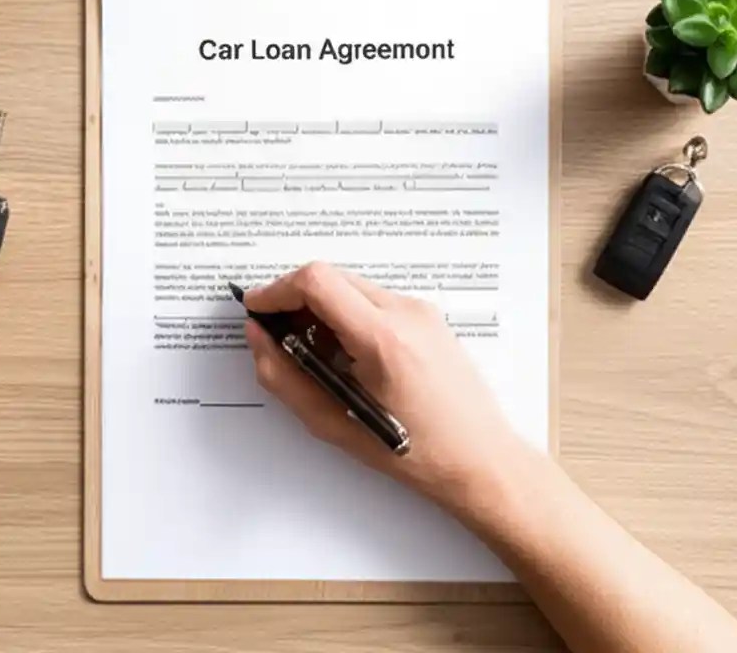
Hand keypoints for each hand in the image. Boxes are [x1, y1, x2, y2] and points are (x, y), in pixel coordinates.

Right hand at [244, 262, 521, 510]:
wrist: (479, 458)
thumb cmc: (414, 451)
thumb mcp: (333, 423)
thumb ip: (284, 377)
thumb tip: (259, 339)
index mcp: (383, 339)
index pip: (317, 282)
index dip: (276, 290)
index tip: (257, 308)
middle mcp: (406, 314)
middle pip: (331, 278)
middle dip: (295, 300)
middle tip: (278, 336)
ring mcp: (421, 312)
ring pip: (351, 287)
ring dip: (322, 309)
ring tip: (316, 355)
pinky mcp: (428, 317)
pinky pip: (374, 300)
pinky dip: (348, 316)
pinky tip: (346, 355)